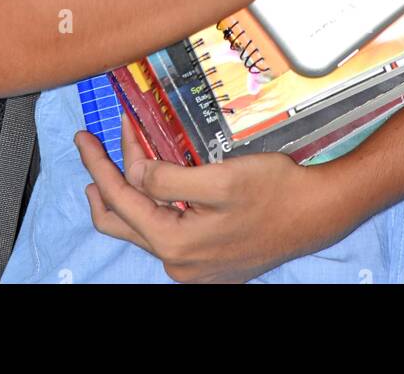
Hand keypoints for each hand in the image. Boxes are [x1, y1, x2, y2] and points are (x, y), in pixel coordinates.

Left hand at [75, 114, 352, 283]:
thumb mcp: (220, 177)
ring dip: (126, 192)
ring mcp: (194, 267)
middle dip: (102, 180)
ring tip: (117, 162)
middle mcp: (180, 264)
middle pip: (121, 221)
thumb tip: (135, 173)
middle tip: (92, 145)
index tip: (85, 137)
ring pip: (142, 228)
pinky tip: (154, 184)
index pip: (121, 201)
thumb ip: (169, 178)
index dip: (99, 165)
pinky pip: (166, 232)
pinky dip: (152, 205)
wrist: (318, 213)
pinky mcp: (208, 260)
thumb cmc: (276, 191)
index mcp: (176, 244)